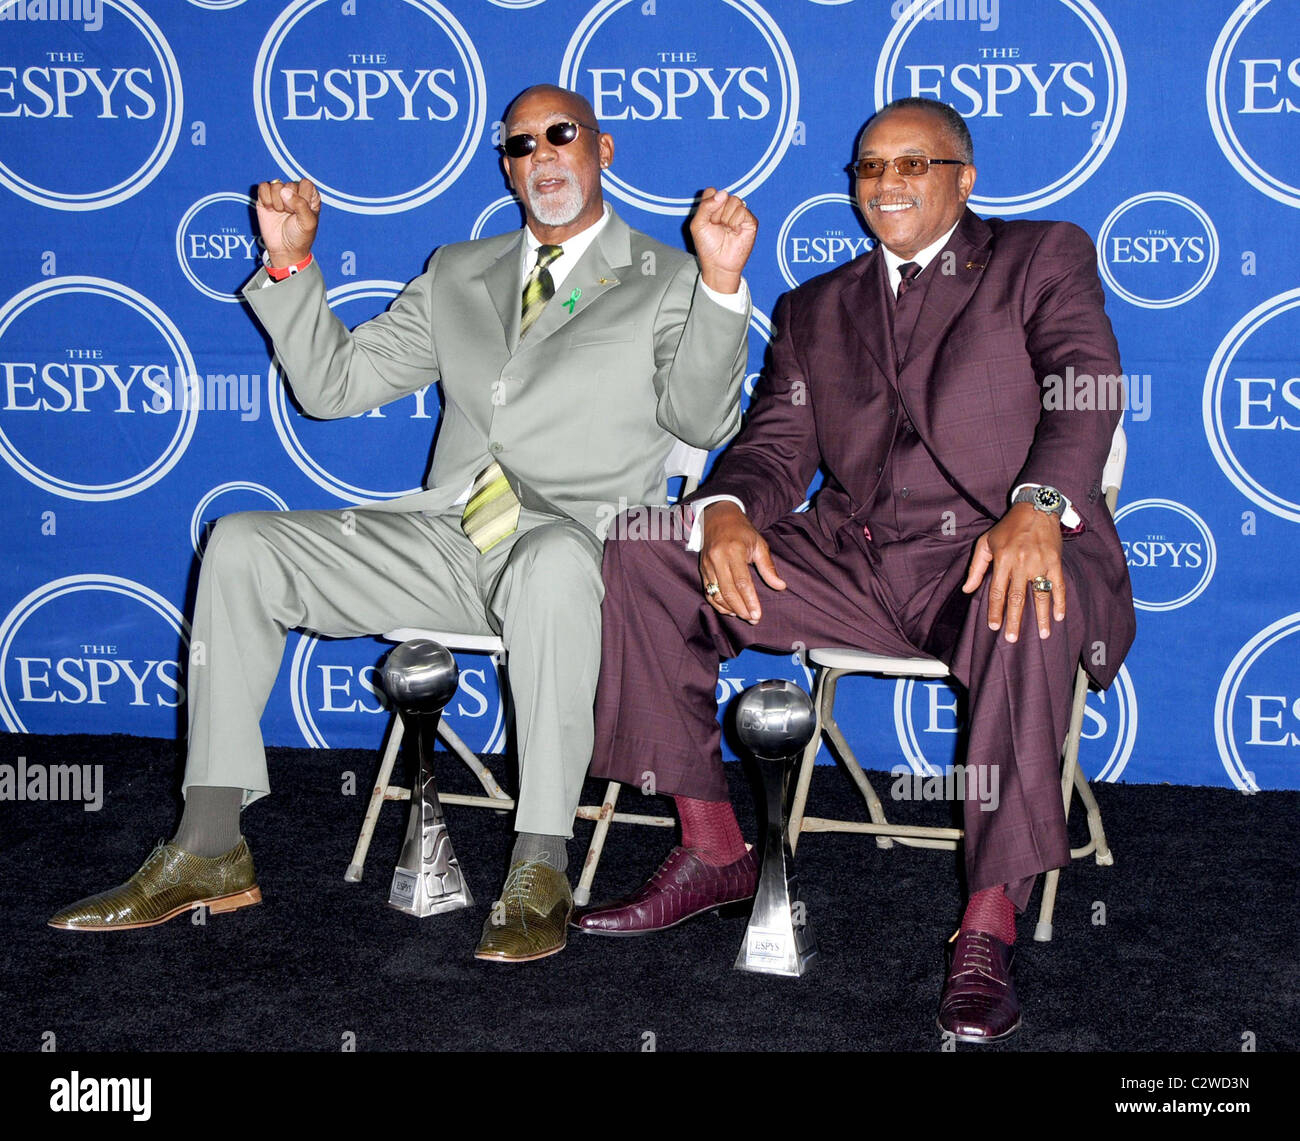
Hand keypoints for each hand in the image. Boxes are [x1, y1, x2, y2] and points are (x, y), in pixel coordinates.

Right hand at [255, 177, 320, 266]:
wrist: (284, 249)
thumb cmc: (300, 236)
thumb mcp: (308, 222)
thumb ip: (300, 205)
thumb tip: (284, 191)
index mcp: (309, 196)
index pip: (305, 184)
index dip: (301, 197)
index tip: (301, 210)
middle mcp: (295, 193)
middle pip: (289, 185)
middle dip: (289, 203)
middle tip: (290, 215)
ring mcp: (279, 194)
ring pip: (276, 185)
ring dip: (277, 202)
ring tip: (281, 213)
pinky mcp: (265, 197)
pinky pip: (263, 187)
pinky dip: (265, 198)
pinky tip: (270, 210)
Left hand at [689, 187, 756, 293]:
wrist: (718, 264)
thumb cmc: (707, 246)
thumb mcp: (698, 224)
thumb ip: (705, 206)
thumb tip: (723, 193)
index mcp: (715, 206)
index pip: (712, 191)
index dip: (708, 205)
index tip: (707, 221)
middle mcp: (728, 207)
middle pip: (723, 195)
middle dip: (716, 213)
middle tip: (717, 227)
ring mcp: (740, 213)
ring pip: (734, 201)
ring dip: (725, 218)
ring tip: (725, 230)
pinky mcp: (750, 221)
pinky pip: (743, 211)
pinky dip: (735, 222)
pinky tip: (734, 232)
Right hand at [698, 502, 785, 623]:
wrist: (717, 517)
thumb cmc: (742, 532)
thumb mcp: (759, 544)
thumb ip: (768, 567)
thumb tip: (780, 586)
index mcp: (733, 550)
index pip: (742, 581)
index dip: (750, 600)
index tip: (758, 614)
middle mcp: (717, 559)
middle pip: (728, 591)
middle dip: (741, 609)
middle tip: (753, 619)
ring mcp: (707, 565)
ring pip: (716, 594)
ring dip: (730, 609)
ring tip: (744, 615)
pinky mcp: (703, 570)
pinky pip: (709, 592)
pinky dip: (719, 604)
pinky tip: (730, 610)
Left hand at [961, 502, 1064, 640]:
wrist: (1036, 508)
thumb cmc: (1008, 527)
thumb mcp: (986, 542)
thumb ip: (976, 567)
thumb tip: (968, 590)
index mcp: (1003, 559)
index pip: (997, 591)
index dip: (995, 610)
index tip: (993, 626)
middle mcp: (1021, 563)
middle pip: (1017, 598)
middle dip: (1014, 620)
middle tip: (1013, 638)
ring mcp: (1040, 563)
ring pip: (1040, 595)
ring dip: (1041, 617)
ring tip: (1043, 635)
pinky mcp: (1055, 561)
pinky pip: (1058, 585)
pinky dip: (1059, 602)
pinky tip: (1059, 616)